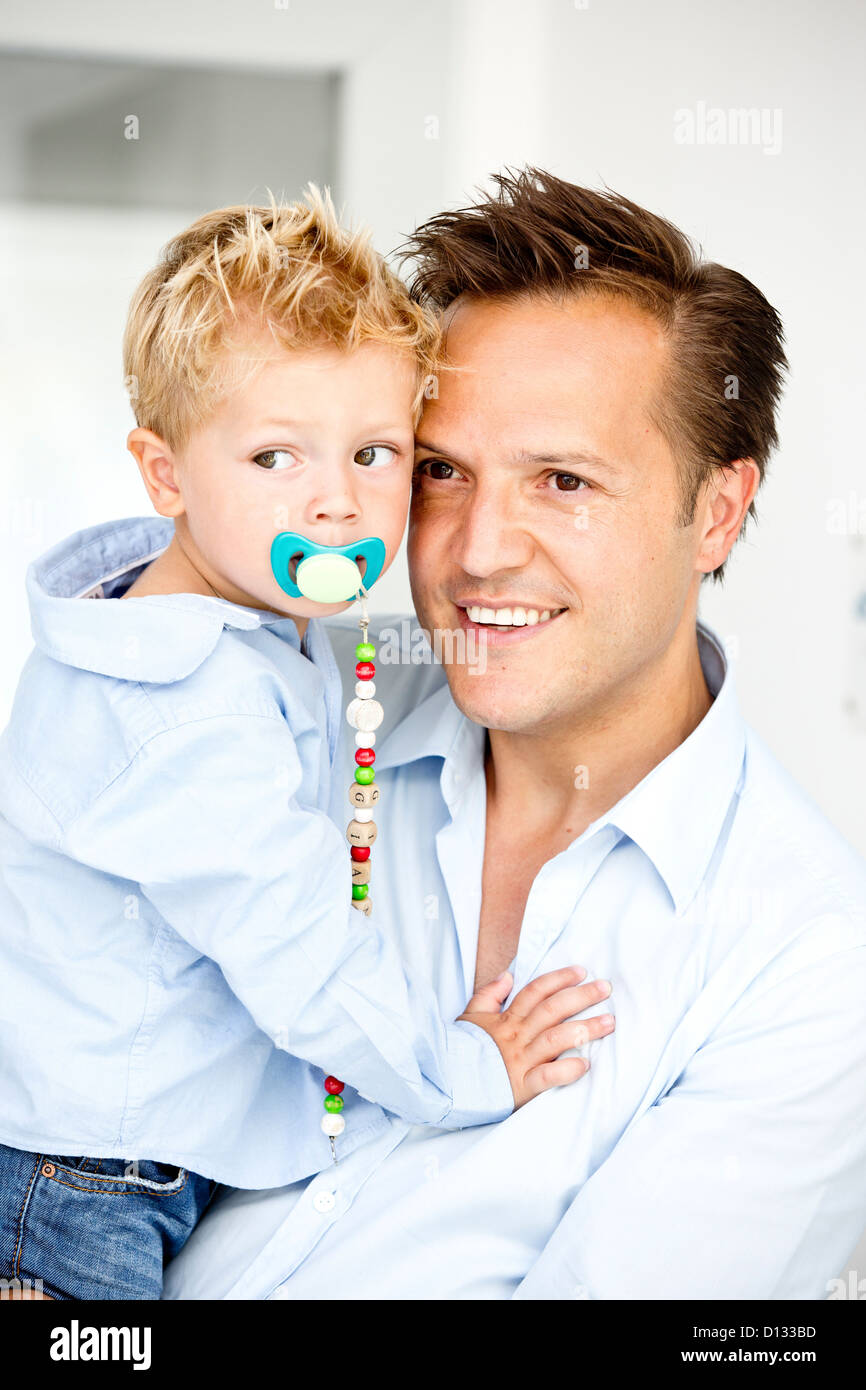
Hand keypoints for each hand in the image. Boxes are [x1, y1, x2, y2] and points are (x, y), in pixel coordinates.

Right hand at [458, 966, 613, 1108]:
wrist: (447, 1083)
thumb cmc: (462, 1051)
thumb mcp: (471, 1017)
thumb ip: (489, 995)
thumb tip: (507, 974)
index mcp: (507, 1020)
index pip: (536, 991)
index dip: (559, 978)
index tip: (582, 971)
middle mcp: (517, 1036)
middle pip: (552, 1010)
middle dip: (581, 996)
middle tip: (606, 988)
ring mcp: (520, 1061)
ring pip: (556, 1039)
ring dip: (584, 1029)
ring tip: (609, 1022)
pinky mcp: (522, 1087)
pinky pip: (547, 1077)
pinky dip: (567, 1070)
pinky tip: (585, 1065)